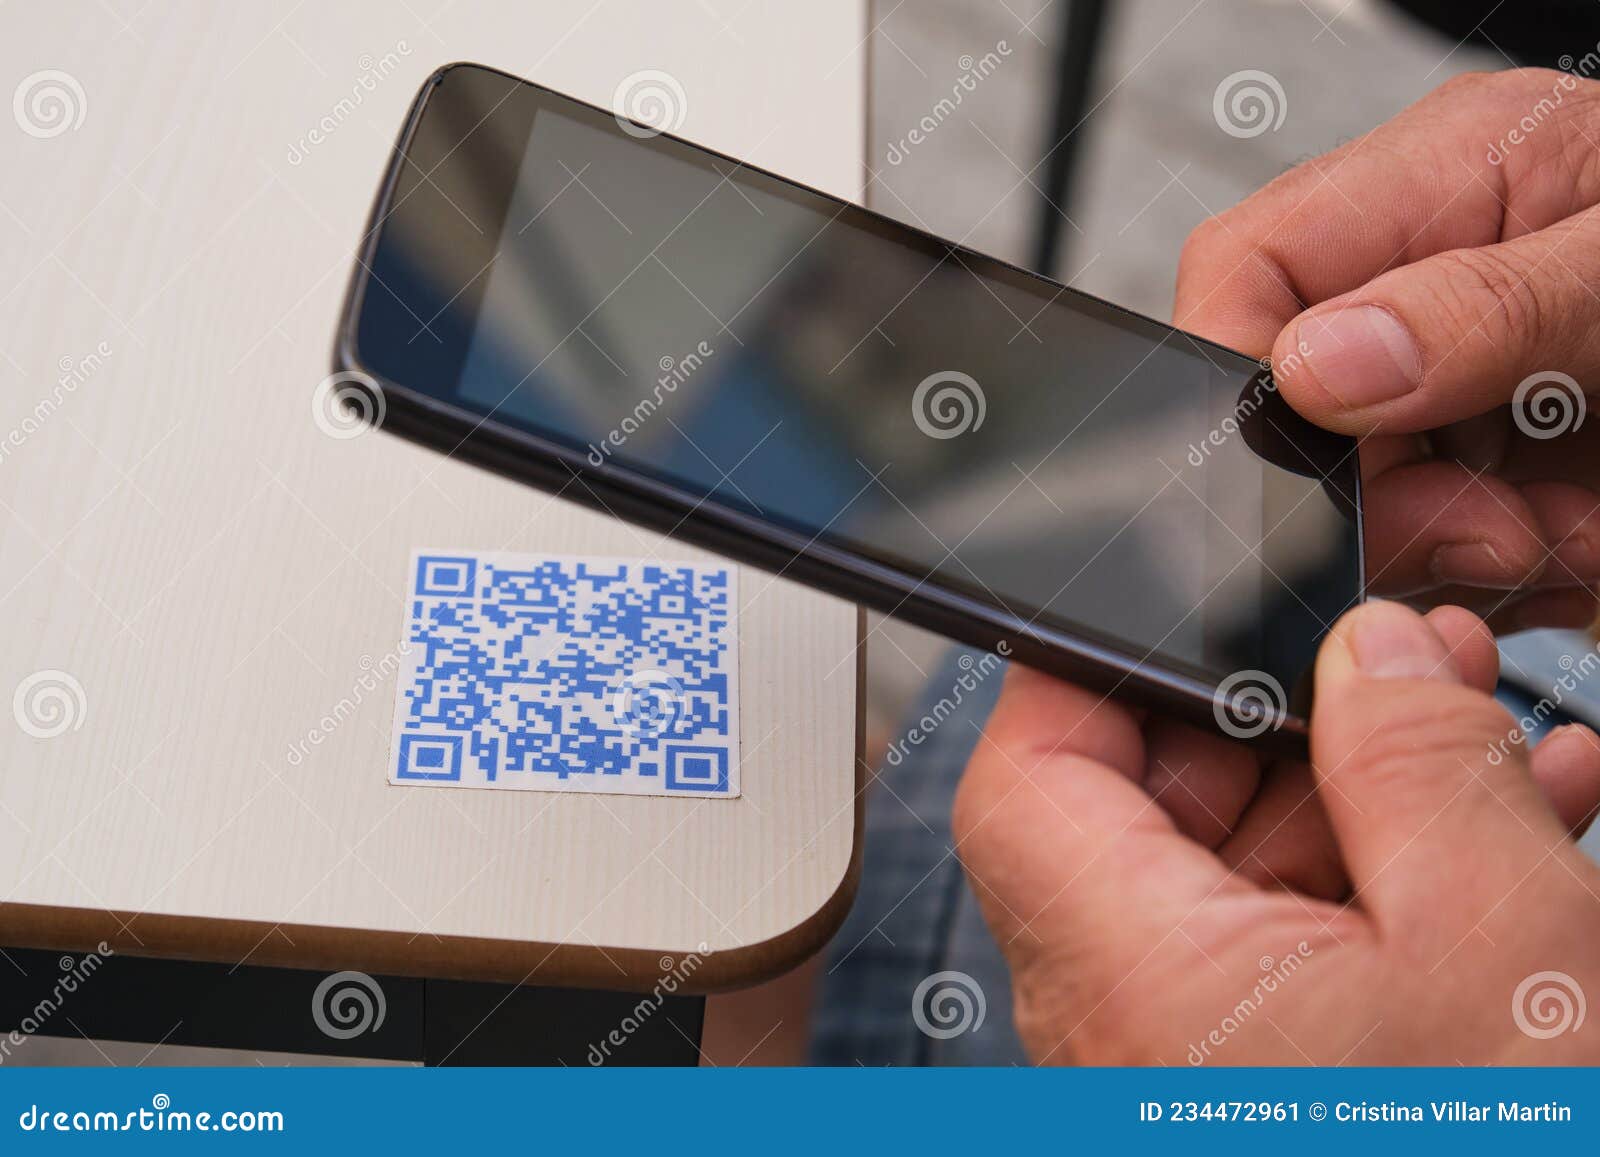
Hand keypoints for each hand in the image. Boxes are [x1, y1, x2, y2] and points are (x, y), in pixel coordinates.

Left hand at [954, 601, 1599, 1063]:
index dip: (1088, 674)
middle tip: (1400, 670)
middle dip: (1278, 725)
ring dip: (1362, 797)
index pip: (1025, 782)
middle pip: (1144, 818)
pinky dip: (1391, 886)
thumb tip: (1377, 654)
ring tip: (1484, 736)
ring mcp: (1210, 1069)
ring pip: (1245, 883)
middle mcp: (1140, 1032)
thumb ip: (1421, 771)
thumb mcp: (1502, 947)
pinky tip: (1508, 831)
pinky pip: (1306, 958)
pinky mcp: (1286, 1091)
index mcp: (1139, 980)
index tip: (1184, 613)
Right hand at [1178, 69, 1599, 631]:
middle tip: (1488, 529)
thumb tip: (1315, 365)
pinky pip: (1451, 564)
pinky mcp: (1515, 488)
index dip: (1238, 370)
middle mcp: (1440, 297)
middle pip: (1300, 417)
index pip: (1250, 272)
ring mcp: (1474, 401)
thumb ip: (1485, 304)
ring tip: (1573, 532)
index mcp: (1449, 189)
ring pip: (1372, 511)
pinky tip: (1584, 548)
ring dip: (1464, 553)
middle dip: (1382, 497)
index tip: (1300, 459)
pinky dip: (1513, 583)